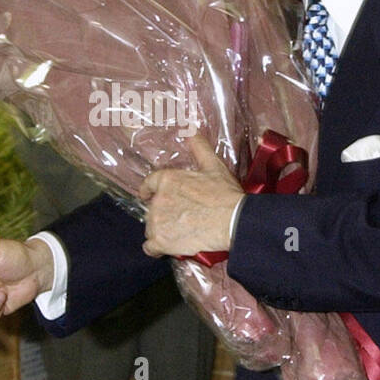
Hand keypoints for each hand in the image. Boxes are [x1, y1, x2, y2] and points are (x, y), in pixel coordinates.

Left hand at [139, 134, 242, 257]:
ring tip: (179, 233)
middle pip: (152, 209)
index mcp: (166, 179)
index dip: (147, 191)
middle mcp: (157, 200)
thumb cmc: (224, 193)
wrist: (233, 220)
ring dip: (161, 231)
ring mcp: (157, 221)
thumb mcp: (213, 165)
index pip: (148, 184)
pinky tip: (165, 248)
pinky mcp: (160, 241)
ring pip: (151, 228)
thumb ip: (199, 147)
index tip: (146, 195)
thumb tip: (191, 130)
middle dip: (163, 214)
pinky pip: (149, 247)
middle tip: (181, 219)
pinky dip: (156, 248)